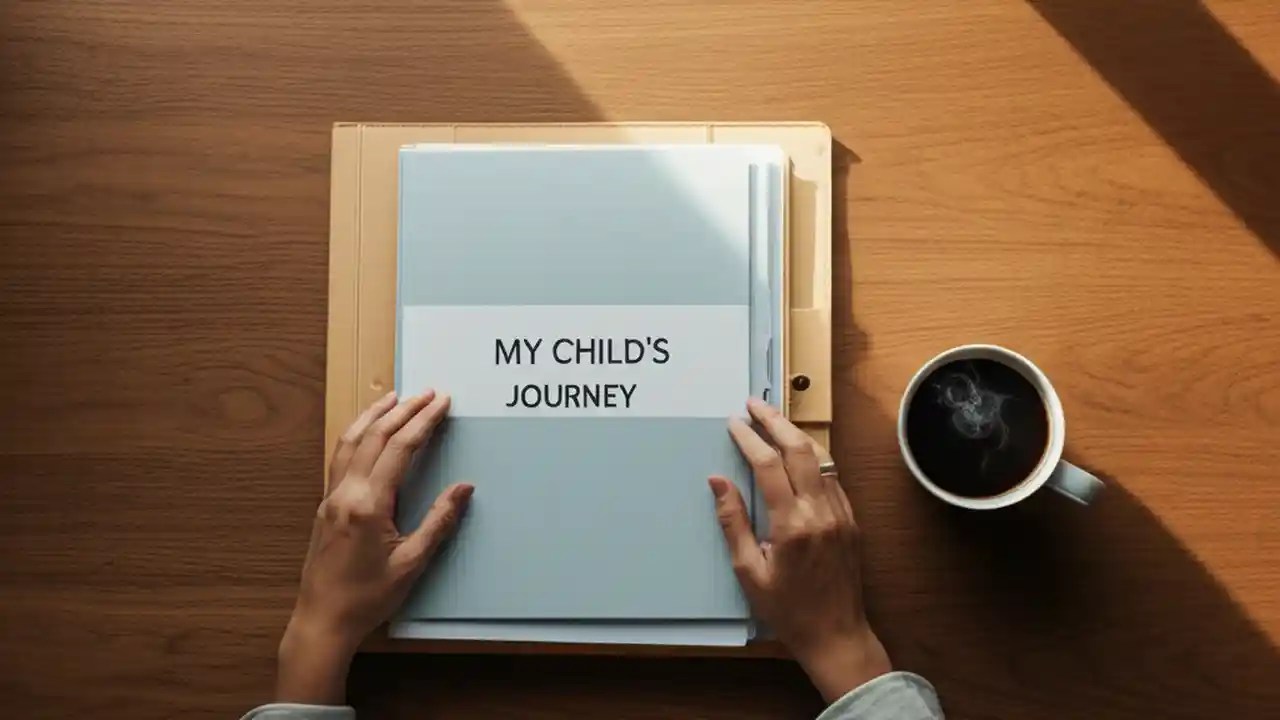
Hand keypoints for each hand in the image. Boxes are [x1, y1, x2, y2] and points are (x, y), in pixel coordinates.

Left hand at [277, 390, 472, 704]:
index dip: (423, 421)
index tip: (441, 402)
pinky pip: (340, 458)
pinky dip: (357, 435)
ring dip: (374, 416)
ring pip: (350, 442)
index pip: (399, 448)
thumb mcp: (412, 563)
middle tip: (427, 393)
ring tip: (394, 398)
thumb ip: (439, 522)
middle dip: (403, 411)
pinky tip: (366, 432)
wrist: (322, 621)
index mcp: (368, 505)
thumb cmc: (368, 598)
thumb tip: (464, 489)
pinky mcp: (326, 506)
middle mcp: (345, 493)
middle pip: (375, 437)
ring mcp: (331, 498)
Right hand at [710, 397, 891, 702]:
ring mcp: (840, 514)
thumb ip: (733, 522)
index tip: (735, 423)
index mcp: (792, 525)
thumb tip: (718, 482)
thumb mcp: (749, 571)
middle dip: (775, 422)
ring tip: (774, 420)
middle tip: (754, 405)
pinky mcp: (851, 521)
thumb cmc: (789, 611)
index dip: (750, 439)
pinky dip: (814, 458)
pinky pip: (833, 478)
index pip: (769, 466)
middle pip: (799, 450)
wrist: (836, 635)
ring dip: (796, 435)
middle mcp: (821, 513)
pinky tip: (799, 453)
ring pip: (821, 458)